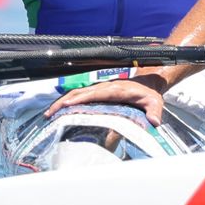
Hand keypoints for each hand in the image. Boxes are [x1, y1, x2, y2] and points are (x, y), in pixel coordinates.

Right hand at [45, 74, 169, 124]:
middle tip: (49, 113)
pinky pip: (80, 94)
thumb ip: (155, 112)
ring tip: (49, 114)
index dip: (82, 98)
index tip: (68, 104)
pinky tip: (59, 111)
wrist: (149, 82)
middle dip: (64, 101)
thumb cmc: (150, 94)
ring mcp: (100, 88)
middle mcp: (106, 87)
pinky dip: (68, 101)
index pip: (96, 93)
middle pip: (80, 92)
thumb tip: (154, 122)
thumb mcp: (156, 103)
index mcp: (117, 90)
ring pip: (77, 92)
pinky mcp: (98, 91)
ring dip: (62, 101)